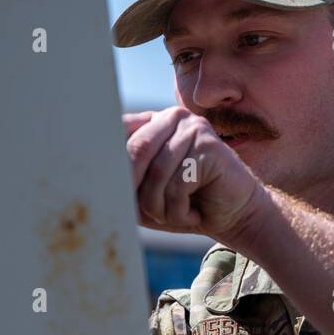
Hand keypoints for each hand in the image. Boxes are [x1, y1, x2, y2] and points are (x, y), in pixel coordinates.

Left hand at [123, 107, 265, 241]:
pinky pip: (178, 184)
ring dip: (160, 207)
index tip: (111, 192)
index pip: (119, 134)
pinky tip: (193, 212)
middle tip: (149, 214)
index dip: (114, 167)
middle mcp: (172, 117)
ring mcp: (193, 128)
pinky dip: (179, 210)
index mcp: (153, 123)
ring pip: (157, 173)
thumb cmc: (187, 205)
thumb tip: (101, 178)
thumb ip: (123, 182)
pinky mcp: (209, 146)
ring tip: (174, 214)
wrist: (232, 216)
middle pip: (136, 151)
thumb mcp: (146, 194)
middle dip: (136, 191)